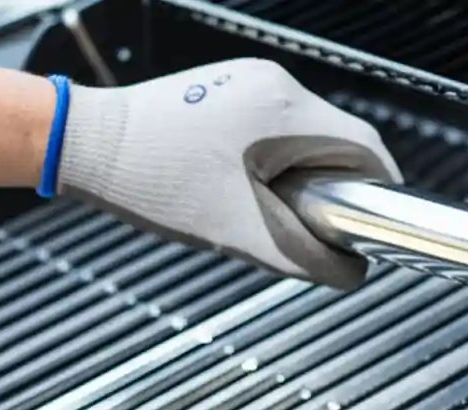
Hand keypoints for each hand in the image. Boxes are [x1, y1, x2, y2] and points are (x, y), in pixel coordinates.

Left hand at [58, 58, 401, 289]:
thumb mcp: (241, 236)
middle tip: (314, 226)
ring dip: (305, 174)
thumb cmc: (154, 183)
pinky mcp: (230, 88)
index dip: (380, 192)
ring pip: (309, 135)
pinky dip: (277, 159)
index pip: (368, 148)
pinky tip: (244, 184)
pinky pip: (277, 127)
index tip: (374, 226)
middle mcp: (275, 84)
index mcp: (286, 111)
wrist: (88, 144)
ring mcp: (251, 80)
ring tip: (269, 207)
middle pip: (341, 140)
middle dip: (337, 187)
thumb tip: (353, 272)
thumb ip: (307, 258)